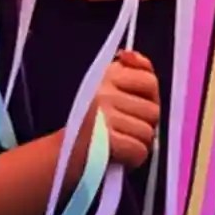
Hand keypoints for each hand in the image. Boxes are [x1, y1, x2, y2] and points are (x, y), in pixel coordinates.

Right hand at [72, 50, 160, 171]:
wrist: (61, 155)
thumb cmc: (87, 124)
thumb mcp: (102, 88)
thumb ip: (126, 70)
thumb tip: (131, 55)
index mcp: (104, 76)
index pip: (148, 80)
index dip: (150, 97)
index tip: (138, 105)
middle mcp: (103, 92)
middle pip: (153, 110)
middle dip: (144, 125)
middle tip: (126, 130)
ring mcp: (104, 116)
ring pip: (148, 132)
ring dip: (137, 143)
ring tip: (120, 143)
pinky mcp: (106, 140)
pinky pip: (139, 150)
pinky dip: (133, 158)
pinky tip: (120, 156)